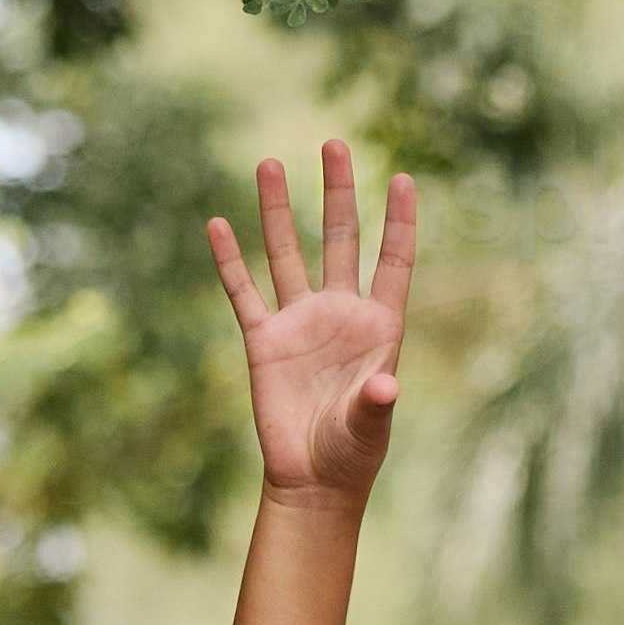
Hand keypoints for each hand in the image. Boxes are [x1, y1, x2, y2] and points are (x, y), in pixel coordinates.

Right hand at [206, 139, 416, 503]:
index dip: (399, 222)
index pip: (392, 262)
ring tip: (270, 162)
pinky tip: (218, 224)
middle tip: (334, 143)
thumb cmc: (353, 454)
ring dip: (276, 210)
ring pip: (286, 253)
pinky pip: (243, 293)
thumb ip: (377, 404)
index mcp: (379, 327)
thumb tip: (387, 387)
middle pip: (339, 239)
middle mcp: (339, 313)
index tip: (405, 178)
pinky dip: (230, 261)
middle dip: (337, 192)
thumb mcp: (369, 428)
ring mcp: (300, 322)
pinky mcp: (264, 340)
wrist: (311, 481)